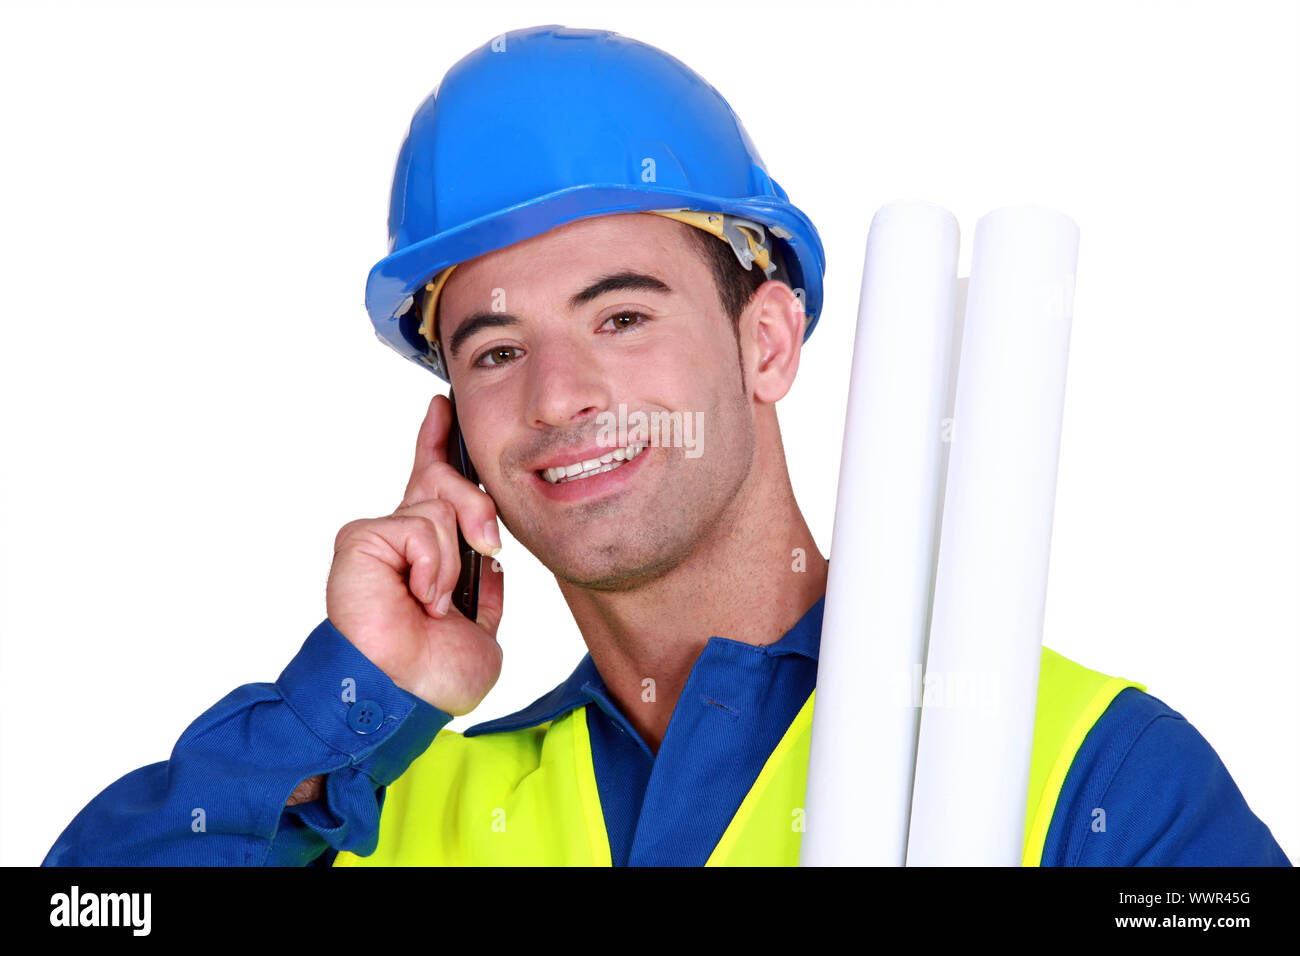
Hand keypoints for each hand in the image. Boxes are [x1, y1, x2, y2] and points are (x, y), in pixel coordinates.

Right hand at [325, 394, 504, 713]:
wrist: (404, 695)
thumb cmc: (434, 675)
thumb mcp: (482, 623)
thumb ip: (484, 580)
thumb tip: (486, 549)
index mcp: (426, 555)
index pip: (431, 486)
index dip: (436, 445)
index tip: (442, 410)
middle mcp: (399, 540)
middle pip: (445, 481)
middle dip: (477, 509)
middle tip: (485, 547)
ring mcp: (379, 537)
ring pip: (440, 505)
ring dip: (452, 559)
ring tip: (435, 602)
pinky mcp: (361, 538)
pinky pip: (420, 526)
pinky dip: (431, 565)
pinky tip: (419, 596)